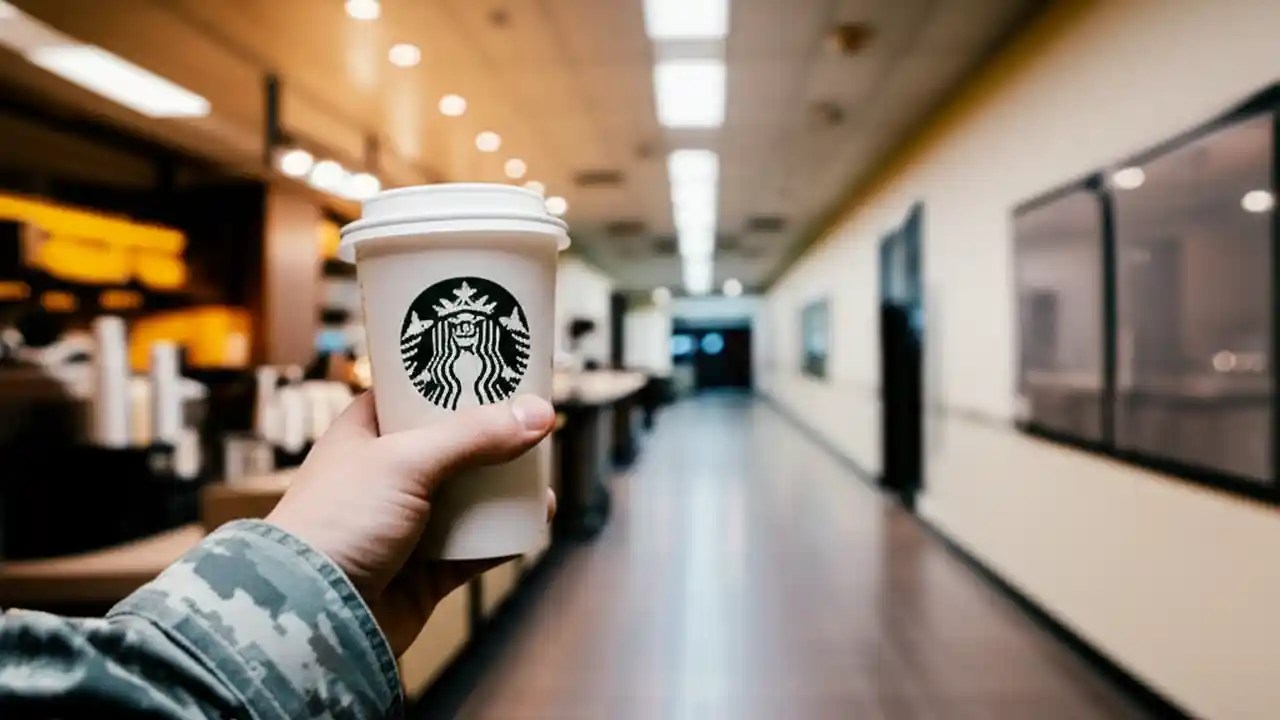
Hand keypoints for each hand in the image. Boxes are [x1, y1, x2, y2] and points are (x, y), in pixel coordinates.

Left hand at [266, 392, 555, 654]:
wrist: (310, 618)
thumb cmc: (336, 524)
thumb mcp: (405, 461)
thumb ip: (474, 435)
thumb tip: (540, 411)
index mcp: (365, 434)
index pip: (414, 392)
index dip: (453, 377)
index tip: (498, 362)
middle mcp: (385, 474)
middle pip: (452, 443)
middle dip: (493, 434)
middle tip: (536, 415)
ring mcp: (407, 522)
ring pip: (469, 494)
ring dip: (505, 485)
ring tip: (543, 469)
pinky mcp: (425, 568)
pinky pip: (476, 545)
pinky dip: (506, 534)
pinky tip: (535, 519)